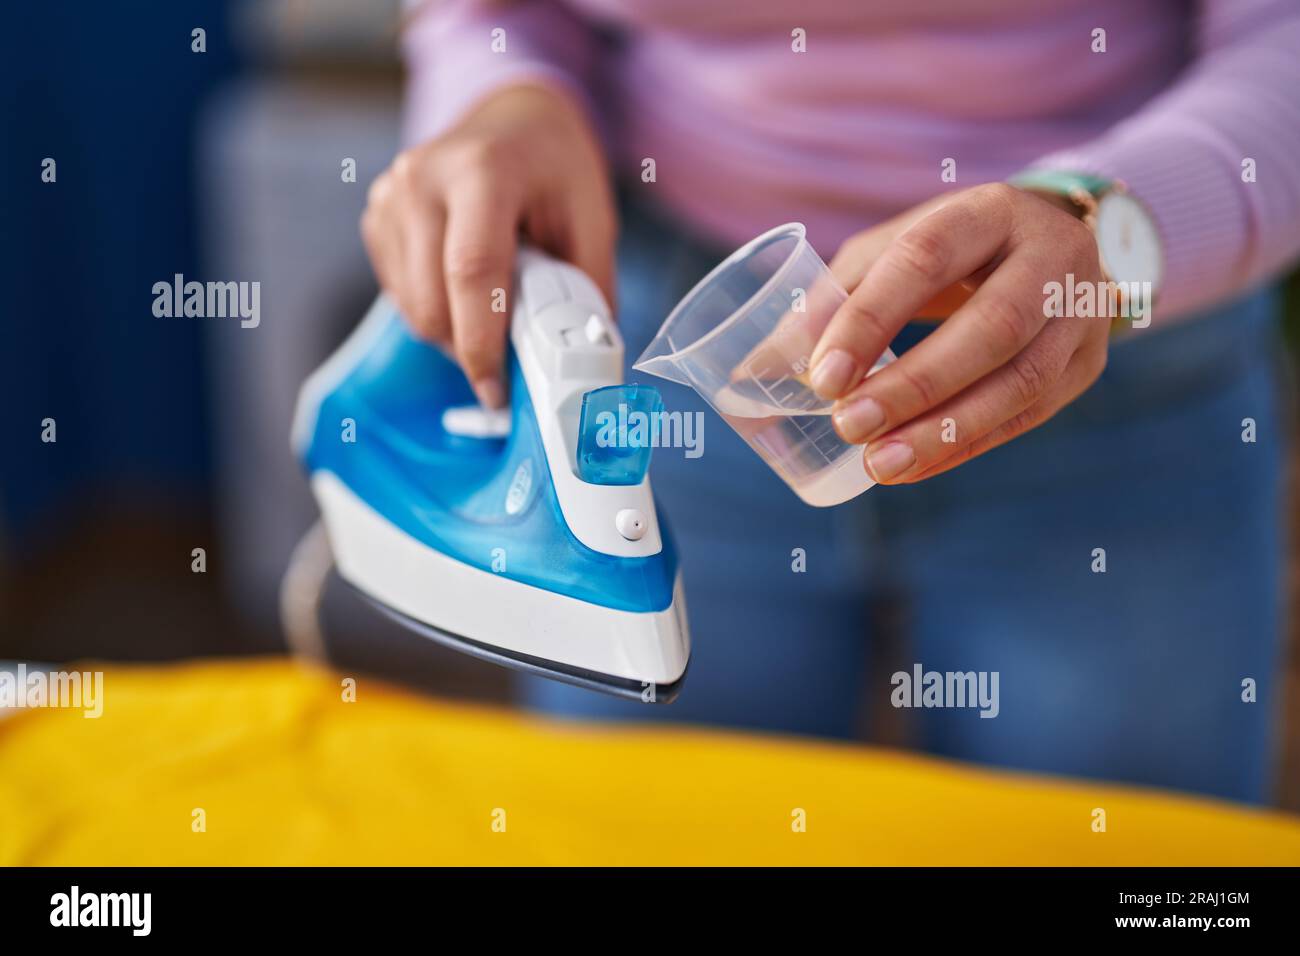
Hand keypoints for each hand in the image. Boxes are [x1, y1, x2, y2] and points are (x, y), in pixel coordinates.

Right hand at [361, 84, 616, 407]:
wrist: (513, 120)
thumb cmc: (556, 170)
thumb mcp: (592, 218)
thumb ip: (585, 289)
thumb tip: (579, 365)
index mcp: (482, 170)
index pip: (471, 271)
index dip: (482, 342)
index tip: (497, 390)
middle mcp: (423, 178)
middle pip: (432, 301)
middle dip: (469, 348)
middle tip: (509, 360)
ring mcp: (391, 195)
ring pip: (411, 307)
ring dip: (452, 332)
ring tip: (493, 310)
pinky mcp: (376, 216)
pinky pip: (398, 294)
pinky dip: (433, 310)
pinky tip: (463, 288)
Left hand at [808, 183, 1108, 483]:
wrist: (1057, 246)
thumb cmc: (952, 251)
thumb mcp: (892, 253)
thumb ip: (829, 303)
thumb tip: (752, 374)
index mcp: (990, 211)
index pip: (927, 259)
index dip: (871, 319)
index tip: (822, 377)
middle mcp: (1050, 256)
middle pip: (991, 327)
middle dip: (915, 384)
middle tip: (849, 425)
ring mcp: (1079, 314)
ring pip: (1021, 382)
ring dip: (944, 431)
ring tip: (879, 464)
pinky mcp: (1085, 364)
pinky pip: (1028, 416)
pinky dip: (965, 448)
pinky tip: (913, 468)